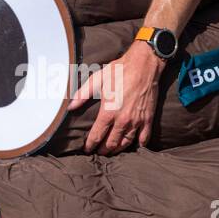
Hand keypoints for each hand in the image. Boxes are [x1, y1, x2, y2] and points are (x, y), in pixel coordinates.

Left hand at [67, 38, 163, 153]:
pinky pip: (144, 138)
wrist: (144, 65)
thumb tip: (70, 107)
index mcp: (109, 112)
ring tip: (112, 151)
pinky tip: (134, 145)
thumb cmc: (120, 70)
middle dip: (103, 150)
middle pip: (111, 144)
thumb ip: (82, 94)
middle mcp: (122, 120)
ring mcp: (136, 121)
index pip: (97, 135)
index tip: (87, 149)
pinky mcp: (148, 118)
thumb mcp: (97, 79)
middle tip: (99, 152)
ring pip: (126, 143)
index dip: (90, 145)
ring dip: (118, 149)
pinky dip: (138, 144)